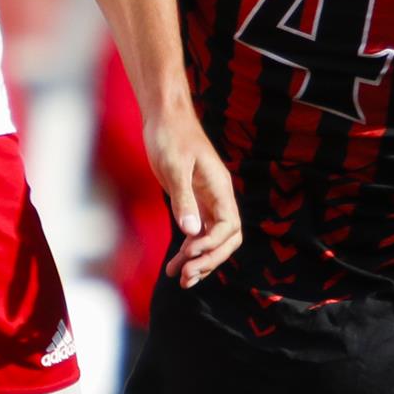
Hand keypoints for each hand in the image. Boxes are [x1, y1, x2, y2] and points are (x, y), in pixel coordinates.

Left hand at [143, 113, 240, 287]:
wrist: (164, 116)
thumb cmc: (170, 135)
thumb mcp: (175, 166)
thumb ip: (183, 198)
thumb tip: (191, 231)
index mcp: (220, 187)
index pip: (228, 226)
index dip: (211, 245)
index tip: (188, 253)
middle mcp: (218, 196)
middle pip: (227, 239)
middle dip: (209, 260)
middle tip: (185, 278)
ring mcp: (207, 200)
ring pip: (214, 239)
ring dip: (199, 261)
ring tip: (179, 278)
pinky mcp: (194, 201)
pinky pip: (200, 233)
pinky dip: (190, 250)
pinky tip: (176, 263)